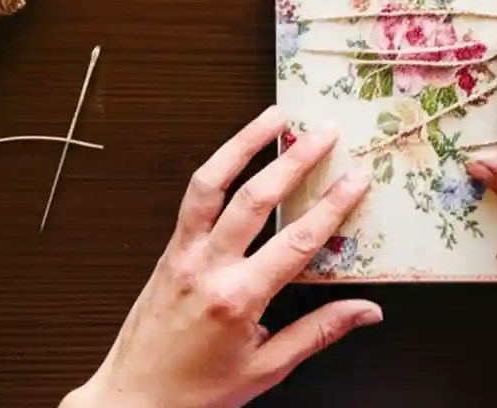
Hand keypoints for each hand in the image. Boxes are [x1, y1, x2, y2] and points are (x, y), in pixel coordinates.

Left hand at [63, 107, 378, 407]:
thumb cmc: (194, 393)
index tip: (356, 179)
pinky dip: (217, 168)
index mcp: (237, 299)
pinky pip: (193, 199)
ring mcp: (182, 254)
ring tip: (273, 117)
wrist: (132, 402)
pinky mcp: (168, 251)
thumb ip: (318, 333)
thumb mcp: (266, 368)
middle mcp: (207, 268)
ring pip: (213, 184)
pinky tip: (235, 152)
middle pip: (256, 199)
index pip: (297, 242)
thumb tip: (365, 312)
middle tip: (325, 133)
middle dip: (295, 161)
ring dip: (244, 144)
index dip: (332, 206)